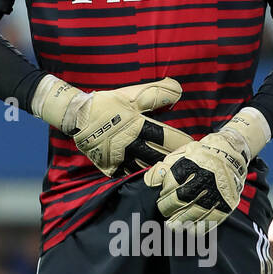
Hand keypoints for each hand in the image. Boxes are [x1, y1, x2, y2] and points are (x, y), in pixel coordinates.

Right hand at [31, 74, 190, 174]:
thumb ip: (156, 92)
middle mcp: (131, 144)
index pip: (168, 138)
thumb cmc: (108, 104)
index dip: (184, 143)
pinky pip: (130, 176)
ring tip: (178, 175)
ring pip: (147, 169)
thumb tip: (179, 91)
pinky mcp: (111, 167)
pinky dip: (143, 179)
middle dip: (177, 160)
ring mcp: (120, 158)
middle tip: (192, 163)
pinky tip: (155, 182)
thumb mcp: (131, 94)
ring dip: (162, 172)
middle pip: (160, 156)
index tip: (196, 145)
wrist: (77, 117)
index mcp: (137, 125)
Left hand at [144, 108, 269, 226]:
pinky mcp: (227, 203)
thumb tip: (150, 180)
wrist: (233, 152)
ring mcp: (218, 191)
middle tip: (164, 211)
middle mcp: (206, 177)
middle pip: (182, 198)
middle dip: (168, 208)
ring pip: (195, 212)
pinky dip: (198, 227)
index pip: (172, 182)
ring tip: (172, 225)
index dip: (164, 192)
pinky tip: (189, 229)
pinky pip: (211, 220)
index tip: (161, 197)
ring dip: (180, 221)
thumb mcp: (184, 152)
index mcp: (194, 163)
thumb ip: (166, 165)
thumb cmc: (203, 154)